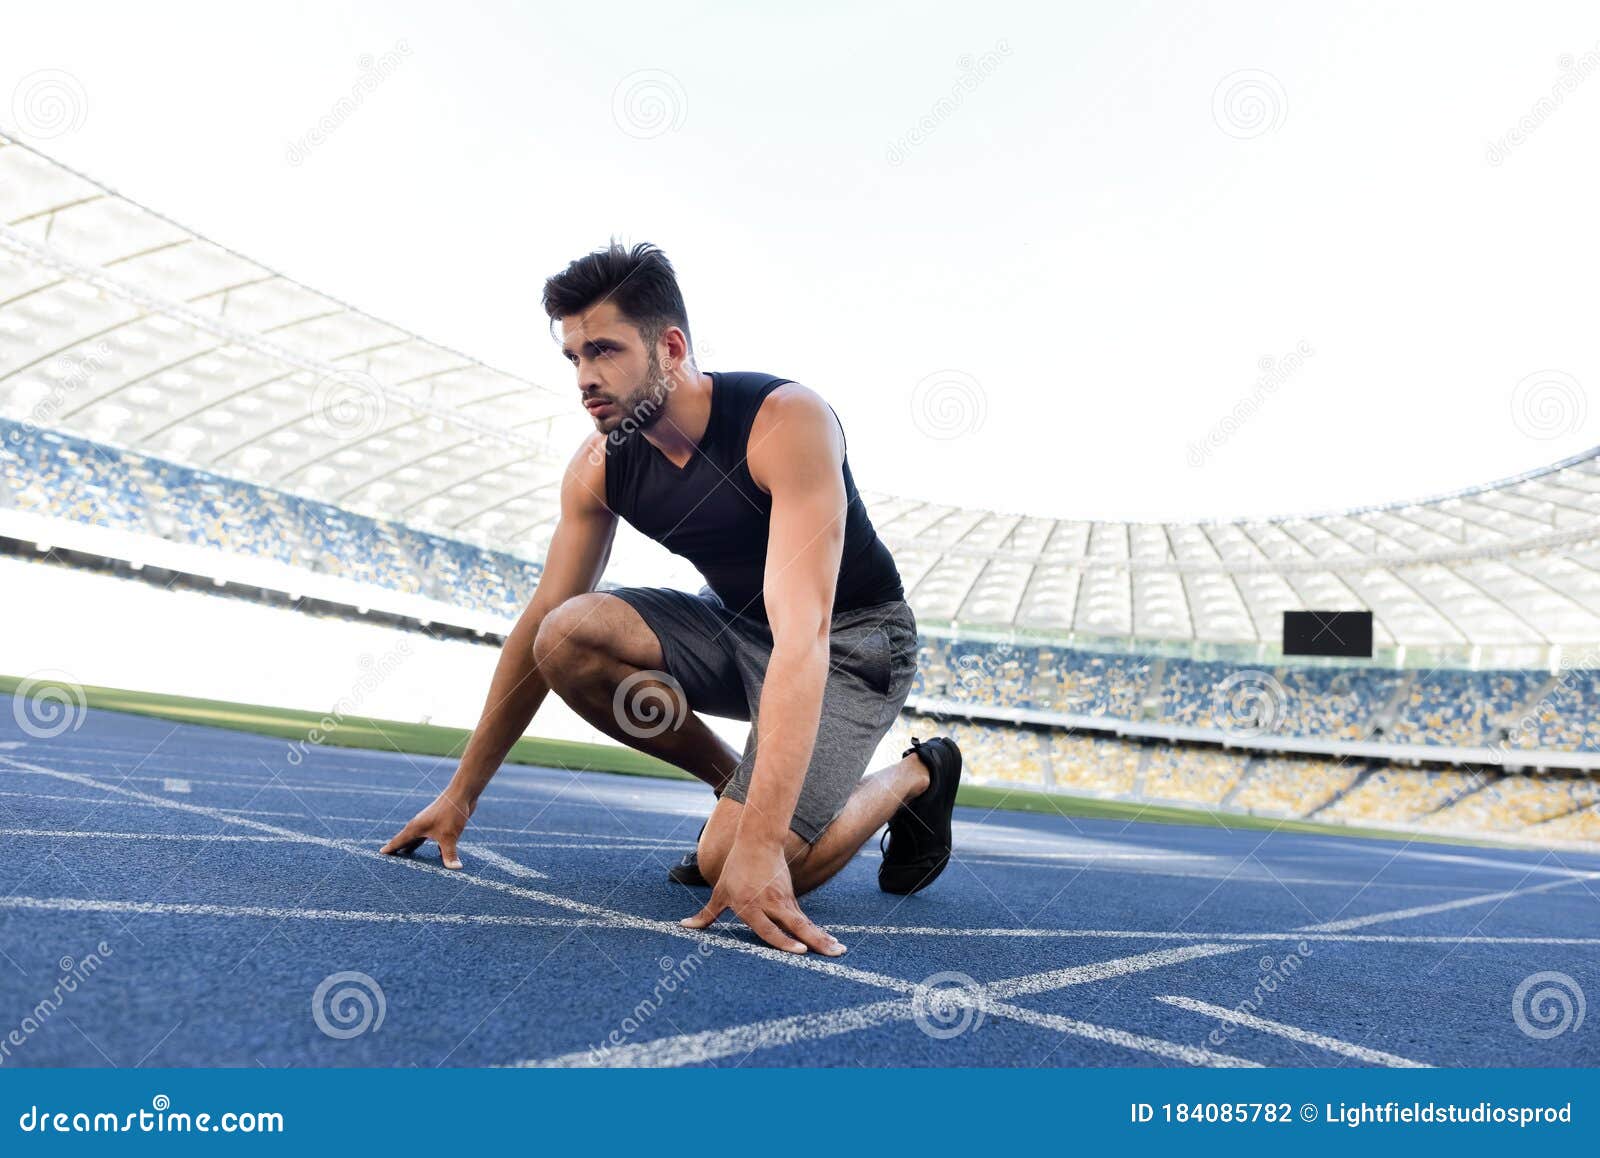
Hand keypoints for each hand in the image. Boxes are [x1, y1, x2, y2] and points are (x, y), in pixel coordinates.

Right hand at [380, 791, 472, 869]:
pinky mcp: (441, 823)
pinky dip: (434, 846)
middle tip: (391, 862)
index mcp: (415, 828)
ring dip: (415, 848)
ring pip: (420, 839)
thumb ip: (449, 853)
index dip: (389, 849)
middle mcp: (420, 826)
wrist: (463, 793)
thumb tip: (454, 869)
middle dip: (400, 851)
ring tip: (408, 857)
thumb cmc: (451, 812)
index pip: (398, 841)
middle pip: (406, 841)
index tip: (379, 855)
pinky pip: (434, 838)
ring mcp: (431, 824)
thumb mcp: (449, 836)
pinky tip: (438, 853)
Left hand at [680, 838, 844, 955]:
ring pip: (805, 923)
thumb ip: (706, 914)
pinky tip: (829, 941)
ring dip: (822, 937)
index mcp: (750, 906)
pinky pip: (803, 919)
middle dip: (815, 942)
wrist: (759, 841)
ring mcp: (784, 902)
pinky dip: (817, 930)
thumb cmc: (736, 869)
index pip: (769, 929)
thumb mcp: (720, 892)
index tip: (801, 951)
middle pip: (796, 927)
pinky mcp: (791, 899)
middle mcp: (770, 905)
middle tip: (833, 954)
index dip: (784, 942)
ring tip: (839, 950)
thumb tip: (684, 926)